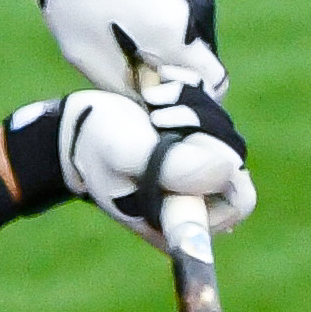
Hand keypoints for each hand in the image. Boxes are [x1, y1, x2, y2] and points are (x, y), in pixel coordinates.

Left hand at [2, 0, 224, 99]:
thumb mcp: (87, 52)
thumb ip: (128, 85)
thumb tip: (152, 104)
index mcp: (176, 34)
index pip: (214, 84)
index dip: (190, 93)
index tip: (158, 90)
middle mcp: (199, 5)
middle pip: (201, 53)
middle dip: (173, 61)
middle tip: (130, 52)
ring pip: (193, 22)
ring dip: (167, 28)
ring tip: (122, 11)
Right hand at [3, 88, 254, 250]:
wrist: (72, 129)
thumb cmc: (93, 147)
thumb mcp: (128, 154)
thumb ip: (174, 166)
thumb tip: (230, 167)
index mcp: (180, 220)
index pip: (238, 199)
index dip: (222, 163)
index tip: (182, 137)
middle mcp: (195, 201)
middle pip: (233, 157)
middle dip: (198, 126)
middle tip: (159, 116)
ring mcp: (196, 171)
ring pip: (224, 130)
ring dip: (190, 105)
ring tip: (151, 104)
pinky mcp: (194, 143)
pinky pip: (214, 110)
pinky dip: (189, 92)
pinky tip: (157, 92)